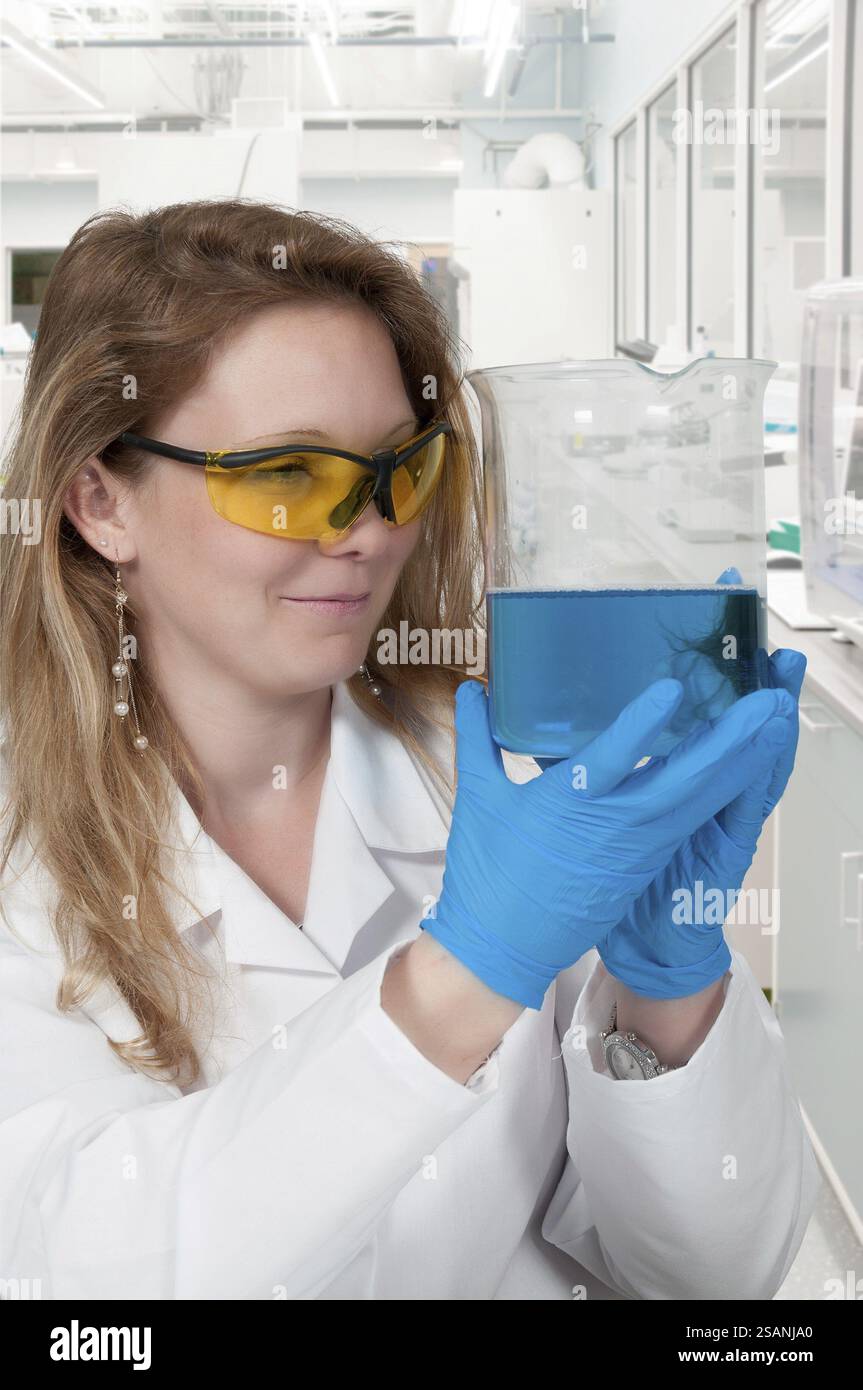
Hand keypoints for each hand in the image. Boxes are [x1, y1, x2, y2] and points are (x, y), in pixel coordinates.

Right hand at [422, 677, 795, 1008]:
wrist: (501, 949)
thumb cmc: (487, 873)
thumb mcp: (478, 799)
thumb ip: (476, 737)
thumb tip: (472, 688)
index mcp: (566, 806)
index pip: (609, 758)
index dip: (639, 724)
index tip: (672, 691)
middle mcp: (612, 826)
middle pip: (681, 780)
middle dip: (728, 740)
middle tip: (767, 703)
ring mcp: (635, 849)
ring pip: (697, 802)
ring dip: (738, 764)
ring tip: (771, 727)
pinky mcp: (645, 864)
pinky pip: (689, 821)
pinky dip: (719, 791)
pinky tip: (740, 766)